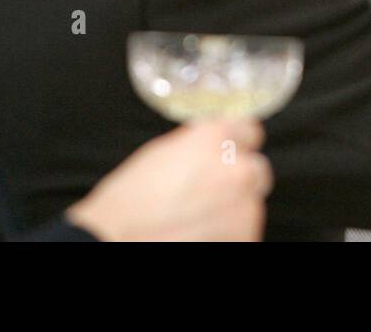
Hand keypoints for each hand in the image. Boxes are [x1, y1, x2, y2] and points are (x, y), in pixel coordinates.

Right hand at [65, 119, 272, 240]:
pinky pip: (245, 231)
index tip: (231, 153)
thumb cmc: (129, 202)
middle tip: (207, 194)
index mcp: (214, 137)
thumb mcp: (163, 152)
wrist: (116, 239)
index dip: (237, 144)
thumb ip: (198, 144)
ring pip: (251, 203)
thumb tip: (213, 145)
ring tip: (195, 218)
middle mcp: (236, 168)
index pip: (249, 130)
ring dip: (232, 208)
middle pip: (255, 168)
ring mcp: (244, 206)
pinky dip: (229, 233)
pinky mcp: (245, 237)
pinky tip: (199, 232)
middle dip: (237, 179)